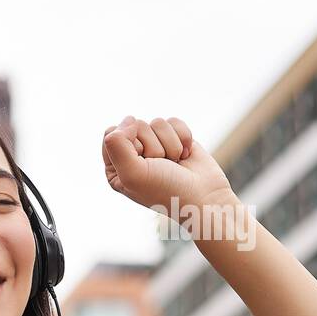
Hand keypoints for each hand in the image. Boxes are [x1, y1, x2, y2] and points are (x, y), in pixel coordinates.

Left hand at [102, 115, 234, 214]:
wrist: (203, 196)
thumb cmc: (165, 189)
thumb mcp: (132, 173)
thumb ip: (117, 144)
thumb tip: (129, 119)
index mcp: (114, 166)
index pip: (112, 133)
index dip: (129, 142)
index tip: (141, 162)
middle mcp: (132, 154)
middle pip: (136, 125)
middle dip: (152, 145)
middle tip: (160, 166)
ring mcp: (155, 145)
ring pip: (157, 123)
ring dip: (169, 144)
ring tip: (173, 163)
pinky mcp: (175, 138)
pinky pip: (174, 122)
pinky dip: (183, 137)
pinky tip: (185, 156)